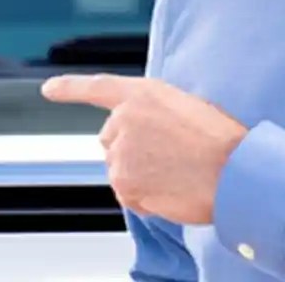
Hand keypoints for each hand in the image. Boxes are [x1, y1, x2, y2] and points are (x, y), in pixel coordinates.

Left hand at [41, 73, 247, 224]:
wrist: (235, 170)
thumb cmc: (221, 141)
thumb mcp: (186, 109)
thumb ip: (153, 115)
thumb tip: (143, 138)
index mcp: (143, 93)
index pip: (98, 87)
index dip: (71, 88)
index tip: (49, 89)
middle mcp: (125, 119)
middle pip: (111, 138)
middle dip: (131, 149)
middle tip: (169, 156)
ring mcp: (121, 152)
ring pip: (119, 169)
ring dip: (140, 174)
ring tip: (176, 172)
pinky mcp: (123, 182)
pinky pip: (127, 194)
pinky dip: (145, 196)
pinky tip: (170, 188)